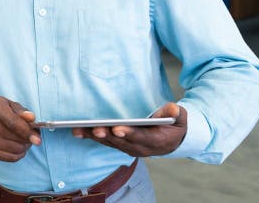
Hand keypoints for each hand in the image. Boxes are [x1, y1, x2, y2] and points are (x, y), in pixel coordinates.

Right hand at [0, 96, 41, 161]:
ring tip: (24, 140)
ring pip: (15, 150)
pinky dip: (18, 154)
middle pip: (17, 139)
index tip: (38, 139)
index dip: (28, 133)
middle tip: (31, 135)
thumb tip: (32, 118)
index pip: (15, 124)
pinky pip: (10, 158)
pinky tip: (18, 148)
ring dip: (24, 147)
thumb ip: (21, 111)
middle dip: (28, 139)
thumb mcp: (7, 104)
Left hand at [71, 103, 186, 156]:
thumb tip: (173, 109)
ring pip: (110, 143)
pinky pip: (105, 142)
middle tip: (96, 129)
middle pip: (121, 142)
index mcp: (155, 140)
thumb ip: (176, 113)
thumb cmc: (173, 125)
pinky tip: (78, 131)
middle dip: (107, 135)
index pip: (141, 137)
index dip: (129, 133)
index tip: (118, 129)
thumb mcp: (180, 118)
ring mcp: (129, 148)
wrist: (171, 141)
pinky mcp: (121, 145)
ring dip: (95, 136)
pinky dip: (92, 136)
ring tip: (79, 129)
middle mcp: (140, 148)